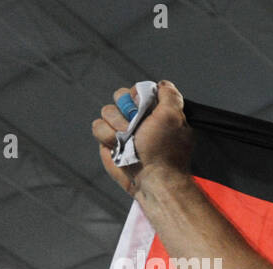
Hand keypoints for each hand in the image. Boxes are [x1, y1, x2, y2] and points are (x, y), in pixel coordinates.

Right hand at [91, 81, 192, 195]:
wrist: (151, 180)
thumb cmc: (164, 151)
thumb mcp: (174, 118)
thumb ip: (170, 96)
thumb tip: (162, 84)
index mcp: (156, 112)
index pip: (139, 90)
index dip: (138, 96)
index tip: (143, 107)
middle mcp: (139, 118)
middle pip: (120, 96)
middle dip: (126, 110)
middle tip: (137, 126)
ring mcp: (123, 129)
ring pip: (107, 111)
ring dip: (118, 126)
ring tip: (131, 142)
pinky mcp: (109, 141)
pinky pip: (98, 126)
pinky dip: (108, 137)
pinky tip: (120, 148)